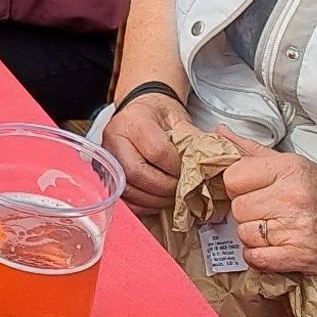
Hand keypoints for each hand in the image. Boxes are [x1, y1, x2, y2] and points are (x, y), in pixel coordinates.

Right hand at [103, 93, 202, 216]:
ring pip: (128, 189)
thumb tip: (210, 163)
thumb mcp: (179, 120)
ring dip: (154, 200)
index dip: (176, 167)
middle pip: (137, 173)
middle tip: (182, 189)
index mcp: (135, 121)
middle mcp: (114, 137)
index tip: (189, 171)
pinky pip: (122, 198)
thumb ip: (193, 140)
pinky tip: (156, 200)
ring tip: (171, 196)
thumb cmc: (158, 114)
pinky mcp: (106, 173)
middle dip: (165, 187)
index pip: (157, 152)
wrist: (141, 110)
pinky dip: (142, 206)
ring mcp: (107, 157)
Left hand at [220, 130, 316, 279]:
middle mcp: (291, 195)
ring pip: (245, 234)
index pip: (233, 177)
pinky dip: (260, 258)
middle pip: (238, 207)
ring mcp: (296, 227)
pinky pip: (257, 259)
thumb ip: (255, 152)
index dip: (237, 188)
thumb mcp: (299, 166)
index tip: (251, 193)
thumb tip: (220, 134)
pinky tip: (274, 251)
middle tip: (267, 215)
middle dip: (247, 214)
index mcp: (289, 168)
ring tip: (275, 233)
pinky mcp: (302, 256)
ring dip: (255, 237)